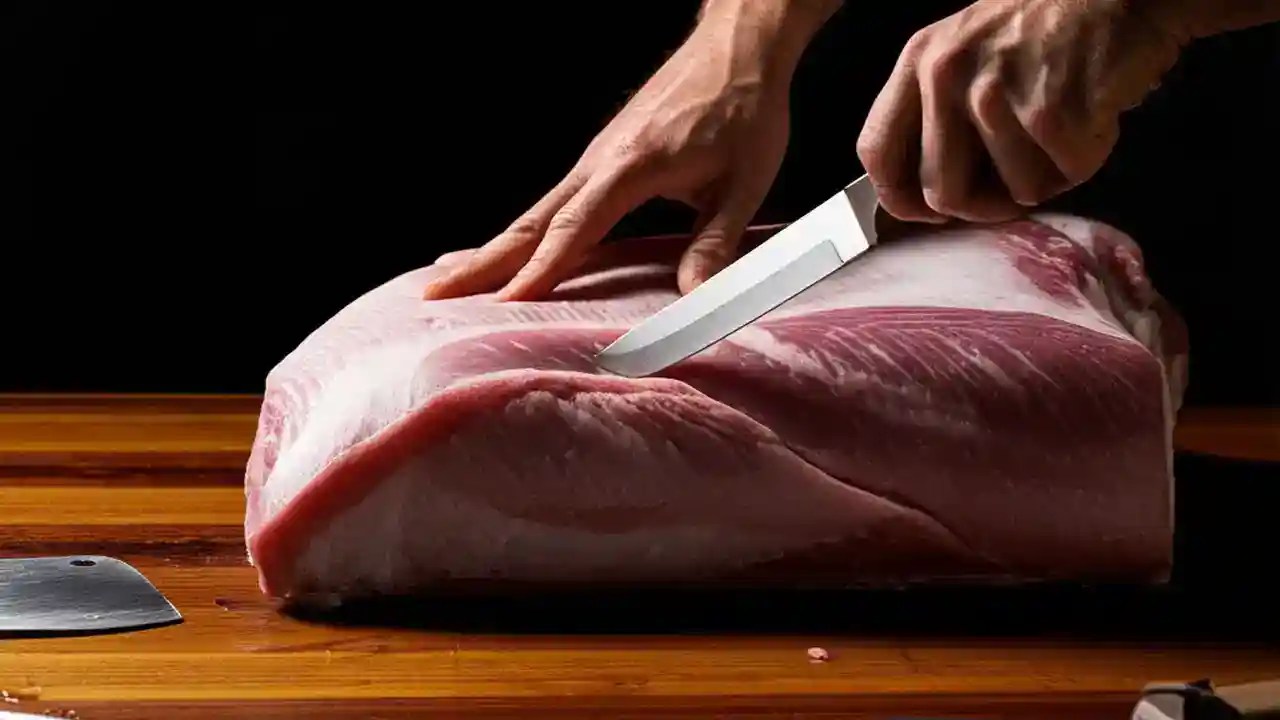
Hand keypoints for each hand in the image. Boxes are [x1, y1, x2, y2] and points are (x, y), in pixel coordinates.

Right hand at [423, 0, 837, 301]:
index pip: (572, 229)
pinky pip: (550, 203)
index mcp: (629, 167)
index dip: (538, 270)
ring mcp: (595, 159)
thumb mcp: (744, 182)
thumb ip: (715, 244)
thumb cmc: (743, 108)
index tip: (504, 304)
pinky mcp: (602, 159)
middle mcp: (599, 162)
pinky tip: (507, 250)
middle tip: (433, 294)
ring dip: (490, 249)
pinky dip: (520, 232)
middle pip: (528, 222)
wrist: (736, 46)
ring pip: (532, 213)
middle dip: (481, 262)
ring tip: (448, 280)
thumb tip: (697, 302)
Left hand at [856, 0, 1184, 223]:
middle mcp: (946, 75)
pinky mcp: (1050, 110)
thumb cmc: (1044, 31)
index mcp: (918, 62)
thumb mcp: (964, 53)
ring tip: (1064, 128)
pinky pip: (1061, 177)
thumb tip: (924, 198)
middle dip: (986, 207)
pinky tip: (1092, 118)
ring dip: (1046, 176)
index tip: (930, 214)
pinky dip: (1085, 160)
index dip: (900, 200)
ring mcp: (995, 93)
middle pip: (942, 195)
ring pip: (1012, 193)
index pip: (876, 153)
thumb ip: (933, 113)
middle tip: (1019, 184)